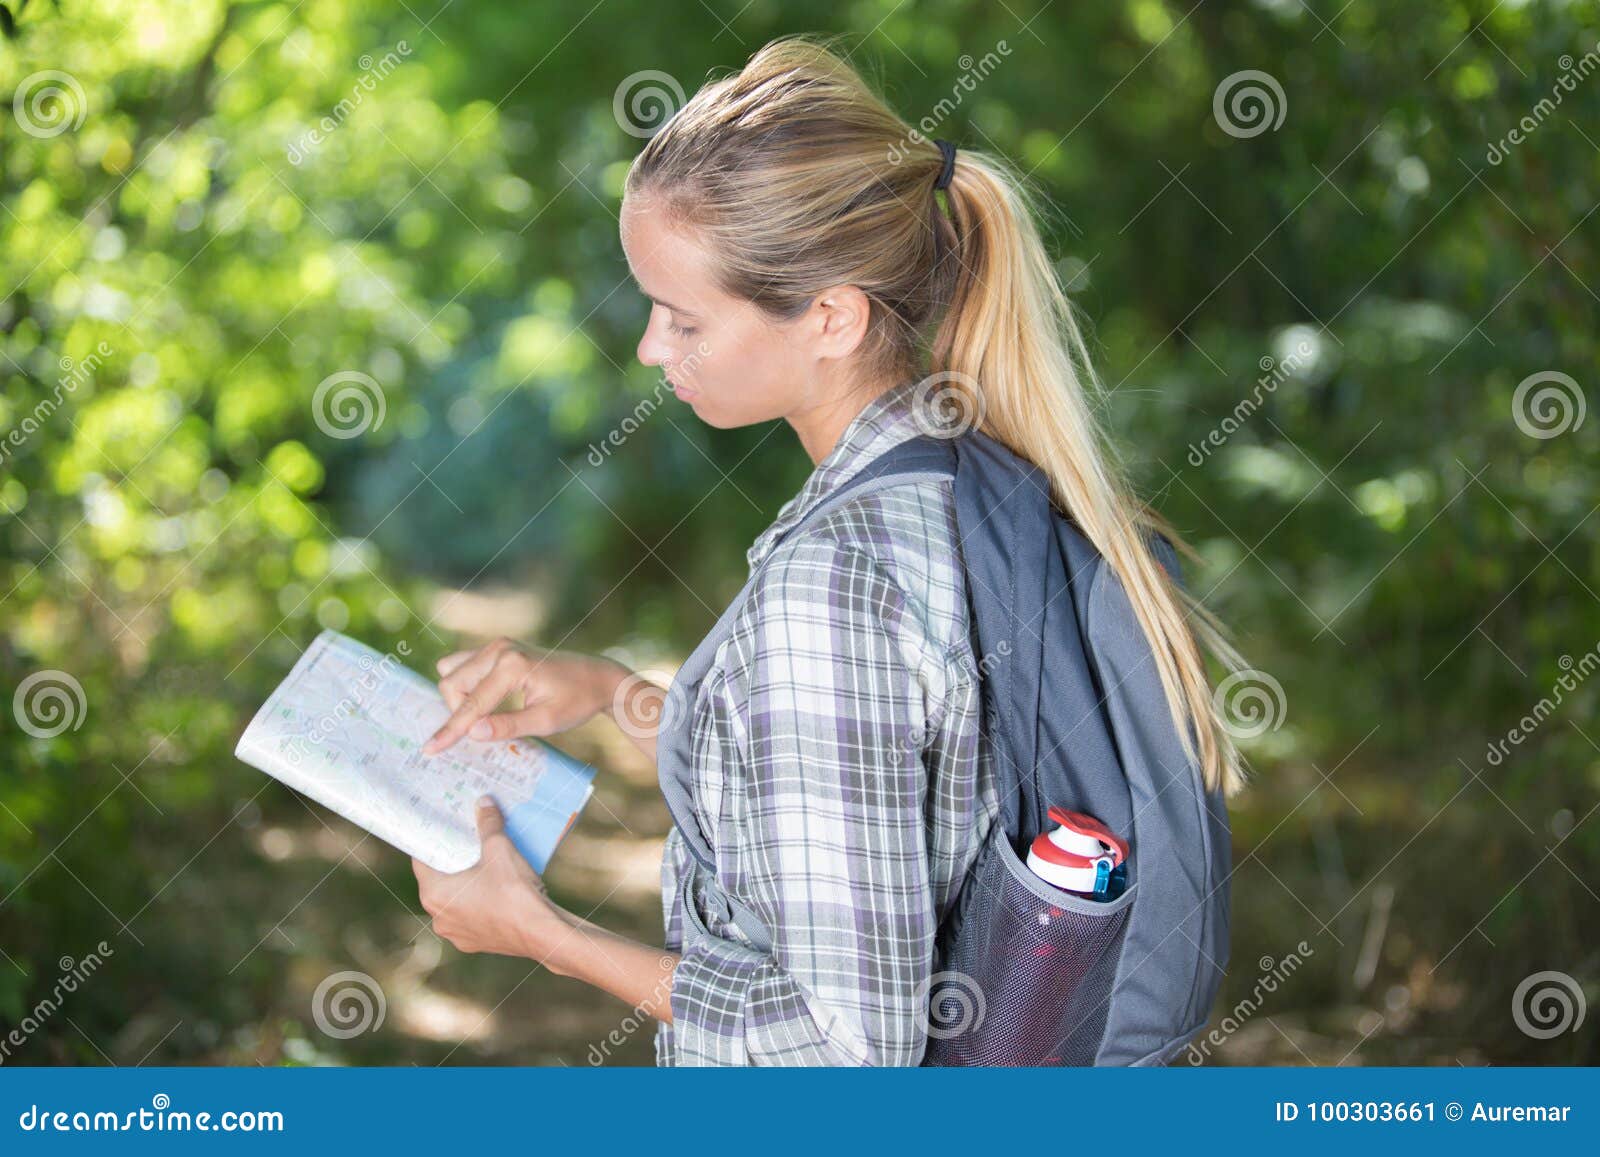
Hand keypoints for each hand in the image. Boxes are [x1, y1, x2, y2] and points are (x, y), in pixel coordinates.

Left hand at [412, 797, 572, 964]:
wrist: (541, 933)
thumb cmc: (513, 891)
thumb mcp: (499, 849)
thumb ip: (488, 824)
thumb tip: (484, 802)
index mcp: (435, 894)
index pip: (421, 861)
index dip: (432, 842)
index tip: (442, 828)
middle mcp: (439, 917)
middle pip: (439, 881)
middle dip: (453, 861)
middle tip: (466, 841)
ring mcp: (457, 934)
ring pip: (455, 901)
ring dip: (466, 884)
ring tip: (484, 865)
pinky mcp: (476, 943)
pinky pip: (472, 917)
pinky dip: (480, 903)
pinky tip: (497, 890)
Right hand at [422, 636, 627, 754]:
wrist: (597, 677)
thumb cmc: (577, 701)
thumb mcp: (547, 721)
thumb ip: (508, 727)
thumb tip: (471, 733)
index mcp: (512, 665)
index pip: (471, 704)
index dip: (450, 730)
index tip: (430, 749)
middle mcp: (500, 648)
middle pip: (452, 683)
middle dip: (458, 711)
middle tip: (485, 730)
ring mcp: (498, 644)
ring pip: (454, 671)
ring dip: (461, 697)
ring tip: (488, 715)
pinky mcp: (499, 647)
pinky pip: (465, 665)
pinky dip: (467, 685)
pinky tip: (486, 702)